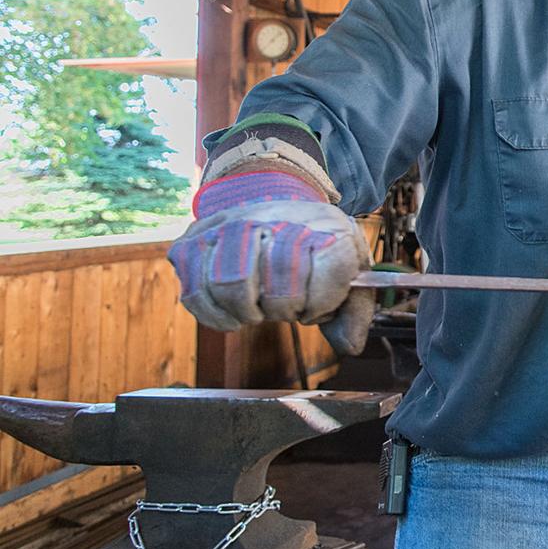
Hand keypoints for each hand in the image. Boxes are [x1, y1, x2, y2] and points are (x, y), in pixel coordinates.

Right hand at [167, 171, 373, 354]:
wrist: (272, 202)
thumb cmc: (313, 245)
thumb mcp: (350, 268)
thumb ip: (355, 309)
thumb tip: (349, 346)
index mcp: (324, 225)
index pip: (328, 272)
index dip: (322, 304)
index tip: (316, 304)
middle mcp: (274, 218)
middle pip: (279, 288)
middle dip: (285, 310)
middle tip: (286, 306)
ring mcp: (228, 226)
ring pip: (232, 287)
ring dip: (249, 313)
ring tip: (259, 307)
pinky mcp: (192, 242)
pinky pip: (195, 294)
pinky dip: (216, 316)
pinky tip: (234, 313)